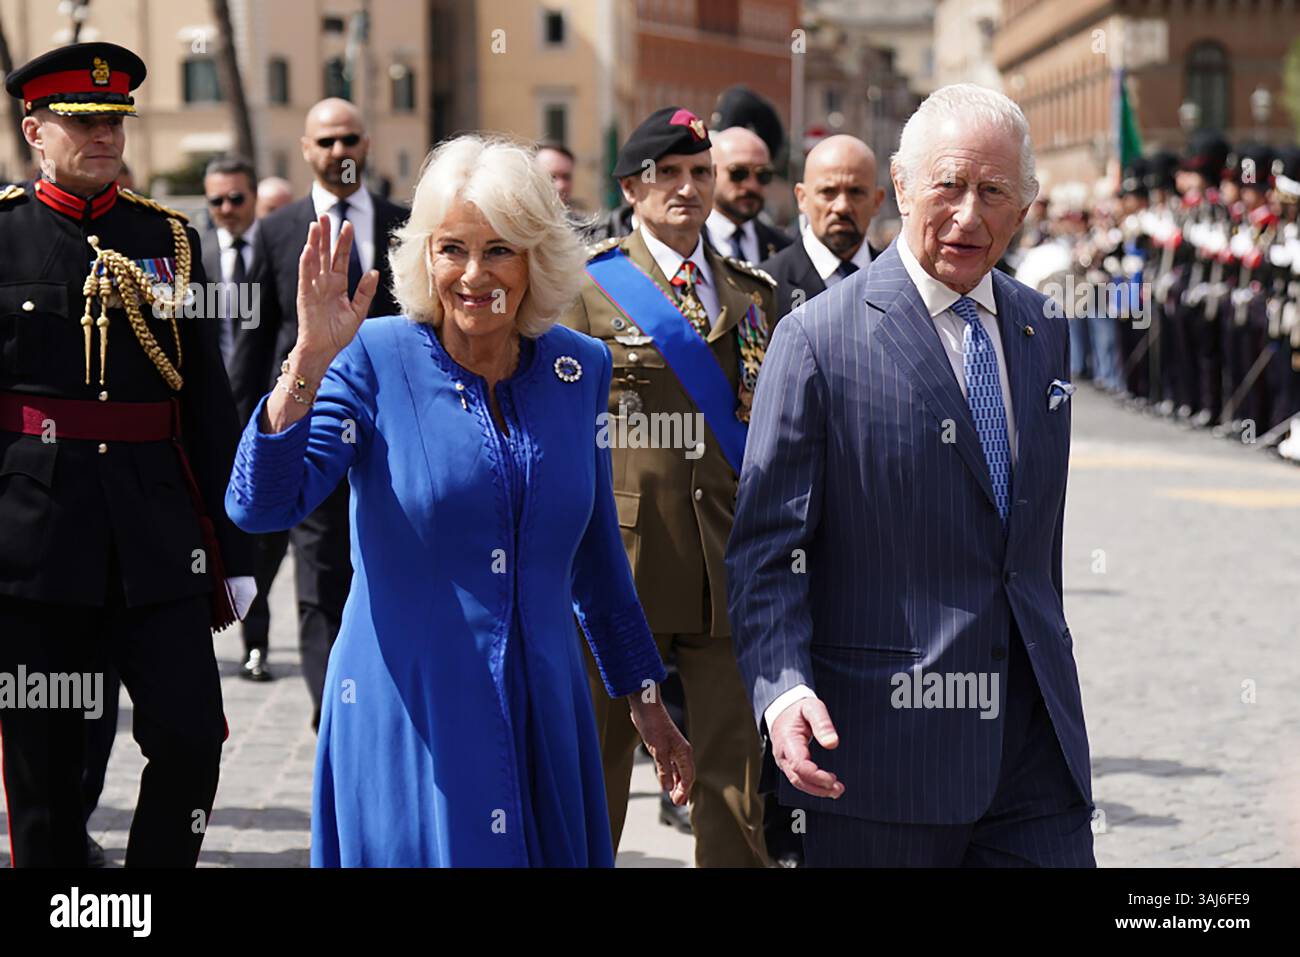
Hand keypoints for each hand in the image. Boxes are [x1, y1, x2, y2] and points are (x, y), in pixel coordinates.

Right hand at [292, 214, 379, 375]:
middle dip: (326, 234)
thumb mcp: (358, 311)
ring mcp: (314, 287)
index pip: (341, 258)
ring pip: (314, 260)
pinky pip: (305, 276)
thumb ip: (365, 292)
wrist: (324, 349)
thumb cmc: (338, 333)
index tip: (348, 225)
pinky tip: (308, 249)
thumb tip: (374, 272)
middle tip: (325, 214)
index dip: (344, 242)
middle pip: (325, 253)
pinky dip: (306, 263)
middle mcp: (325, 282)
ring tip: (315, 224)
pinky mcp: (305, 296)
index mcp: (338, 284)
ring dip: (314, 242)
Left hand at [628, 695, 693, 806]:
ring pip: (679, 770)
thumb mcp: (657, 751)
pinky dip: (671, 775)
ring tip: (674, 795)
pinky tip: (667, 780)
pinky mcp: (665, 746)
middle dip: (683, 790)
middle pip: (686, 775)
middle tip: (677, 803)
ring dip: (677, 783)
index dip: (684, 791)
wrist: (646, 708)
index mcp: (684, 752)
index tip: (678, 802)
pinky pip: (672, 765)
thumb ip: (664, 770)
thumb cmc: (653, 725)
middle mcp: (681, 751)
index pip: (688, 777)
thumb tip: (667, 789)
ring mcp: (674, 748)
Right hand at [770, 697, 844, 798]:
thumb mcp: (812, 707)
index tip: (832, 779)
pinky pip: (798, 778)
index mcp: (787, 740)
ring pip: (798, 782)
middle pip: (798, 779)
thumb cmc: (797, 709)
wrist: (782, 708)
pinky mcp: (788, 764)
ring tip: (837, 790)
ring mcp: (784, 761)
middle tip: (839, 789)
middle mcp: (783, 754)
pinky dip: (813, 785)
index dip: (816, 775)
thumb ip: (822, 723)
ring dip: (817, 790)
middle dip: (818, 787)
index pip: (799, 765)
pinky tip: (826, 786)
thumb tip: (833, 743)